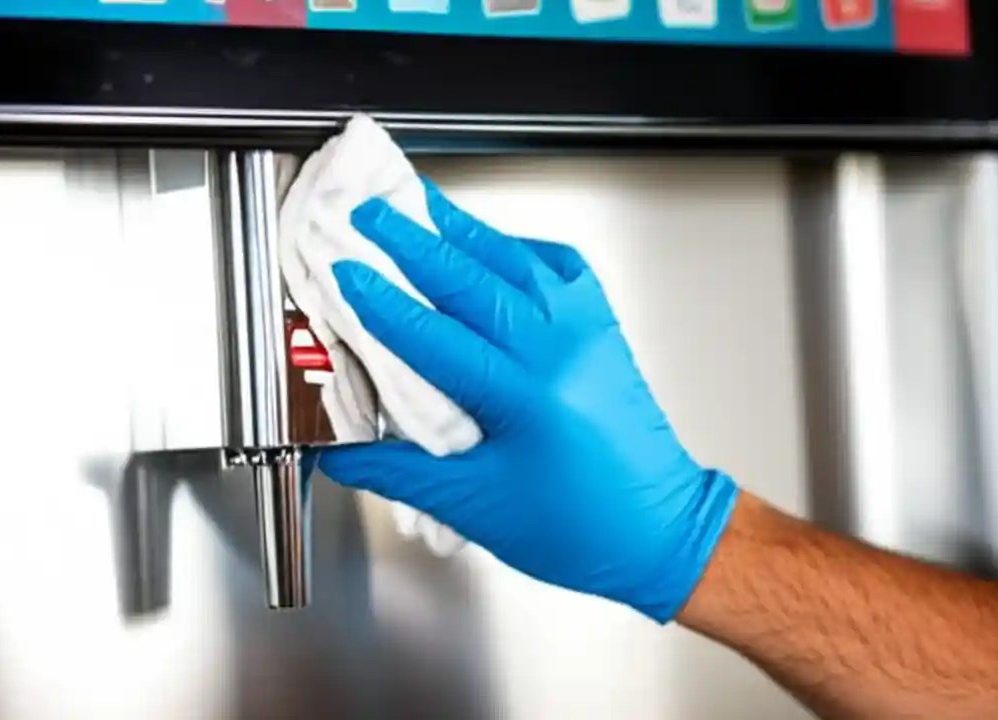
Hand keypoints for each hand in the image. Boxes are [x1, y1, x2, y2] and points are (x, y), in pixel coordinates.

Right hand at [316, 180, 738, 621]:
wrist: (659, 533)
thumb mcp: (474, 507)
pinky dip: (519, 247)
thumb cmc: (576, 528)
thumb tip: (339, 454)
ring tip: (420, 204)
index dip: (383, 301)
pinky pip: (559, 268)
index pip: (435, 334)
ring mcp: (586, 331)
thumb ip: (397, 474)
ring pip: (515, 261)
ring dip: (463, 229)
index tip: (347, 271)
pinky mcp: (603, 328)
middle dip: (413, 241)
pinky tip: (492, 242)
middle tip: (371, 212)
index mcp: (524, 398)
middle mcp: (559, 351)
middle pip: (472, 278)